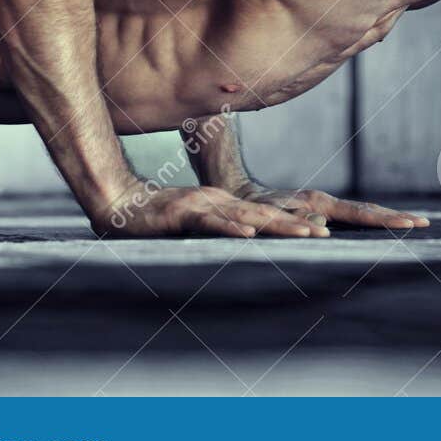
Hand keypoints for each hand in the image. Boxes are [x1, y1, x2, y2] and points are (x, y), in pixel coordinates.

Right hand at [90, 183, 331, 237]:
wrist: (114, 203)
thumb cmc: (152, 217)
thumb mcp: (191, 222)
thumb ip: (214, 227)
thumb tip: (242, 237)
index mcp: (222, 206)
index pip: (263, 215)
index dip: (292, 222)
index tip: (320, 231)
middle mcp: (217, 203)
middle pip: (263, 214)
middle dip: (295, 225)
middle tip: (325, 234)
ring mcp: (200, 206)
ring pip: (244, 216)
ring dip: (275, 225)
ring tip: (304, 234)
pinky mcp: (181, 213)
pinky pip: (208, 221)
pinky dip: (229, 226)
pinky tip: (248, 232)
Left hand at [228, 183, 429, 230]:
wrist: (239, 193)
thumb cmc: (252, 208)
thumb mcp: (271, 215)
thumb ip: (294, 220)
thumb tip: (324, 227)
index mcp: (320, 203)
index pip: (360, 213)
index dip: (386, 219)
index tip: (410, 223)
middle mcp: (326, 203)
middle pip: (368, 210)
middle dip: (396, 217)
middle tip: (425, 223)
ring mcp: (325, 206)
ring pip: (362, 211)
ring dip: (387, 217)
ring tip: (413, 222)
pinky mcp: (320, 210)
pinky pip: (350, 216)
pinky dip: (371, 219)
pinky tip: (382, 224)